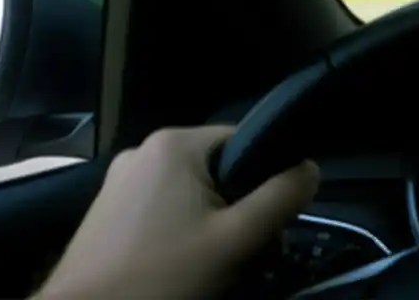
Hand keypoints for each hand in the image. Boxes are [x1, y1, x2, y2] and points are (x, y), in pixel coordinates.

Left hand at [35, 126, 318, 299]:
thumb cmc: (163, 274)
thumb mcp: (236, 240)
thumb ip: (281, 198)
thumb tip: (310, 168)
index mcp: (175, 143)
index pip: (245, 142)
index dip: (268, 180)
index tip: (271, 223)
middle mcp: (145, 150)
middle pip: (220, 170)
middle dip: (241, 210)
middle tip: (247, 253)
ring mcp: (121, 181)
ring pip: (193, 194)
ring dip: (215, 226)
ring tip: (218, 266)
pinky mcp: (108, 211)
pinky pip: (164, 209)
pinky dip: (184, 233)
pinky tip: (186, 266)